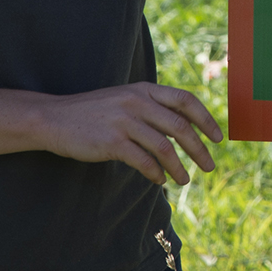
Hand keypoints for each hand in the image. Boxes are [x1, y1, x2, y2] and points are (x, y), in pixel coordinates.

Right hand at [42, 83, 223, 185]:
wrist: (53, 118)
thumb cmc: (93, 113)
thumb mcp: (124, 100)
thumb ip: (151, 108)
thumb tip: (183, 129)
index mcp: (143, 89)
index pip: (185, 100)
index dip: (206, 119)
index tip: (218, 138)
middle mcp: (136, 102)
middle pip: (180, 126)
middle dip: (199, 149)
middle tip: (209, 166)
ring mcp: (123, 121)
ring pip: (164, 147)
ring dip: (179, 167)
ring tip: (184, 180)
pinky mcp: (111, 142)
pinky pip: (143, 161)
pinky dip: (156, 173)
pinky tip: (160, 180)